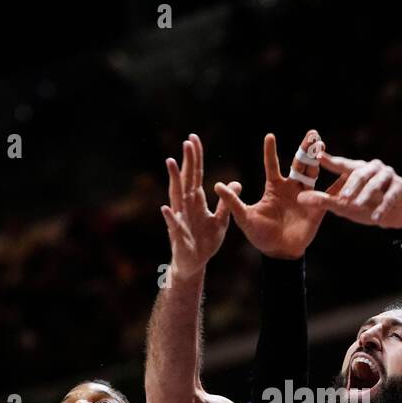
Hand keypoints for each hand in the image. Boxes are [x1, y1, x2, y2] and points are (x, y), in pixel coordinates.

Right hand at [161, 133, 235, 276]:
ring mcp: (180, 219)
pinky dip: (170, 217)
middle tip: (187, 141)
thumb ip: (226, 202)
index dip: (195, 158)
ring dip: (173, 179)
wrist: (194, 264)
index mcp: (196, 202)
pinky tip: (165, 207)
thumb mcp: (220, 221)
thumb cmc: (205, 242)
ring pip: (176, 196)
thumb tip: (236, 182)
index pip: (196, 175)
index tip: (194, 139)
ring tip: (170, 161)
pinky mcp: (178, 236)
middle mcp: (186, 207)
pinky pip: (173, 225)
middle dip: (187, 161)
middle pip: (186, 180)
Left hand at [214, 130, 343, 258]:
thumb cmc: (260, 236)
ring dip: (319, 160)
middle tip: (312, 133)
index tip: (270, 136)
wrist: (279, 253)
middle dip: (306, 149)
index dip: (270, 151)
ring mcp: (306, 196)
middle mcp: (291, 187)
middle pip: (299, 163)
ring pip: (314, 173)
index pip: (272, 165)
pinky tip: (348, 173)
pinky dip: (339, 184)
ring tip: (323, 146)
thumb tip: (216, 185)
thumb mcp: (244, 217)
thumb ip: (233, 201)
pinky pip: (330, 194)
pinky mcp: (318, 207)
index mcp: (274, 187)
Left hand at [297, 155, 401, 228]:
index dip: (328, 159)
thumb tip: (300, 198)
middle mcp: (373, 168)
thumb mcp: (343, 205)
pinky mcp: (399, 188)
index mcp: (356, 168)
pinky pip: (390, 197)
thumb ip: (323, 200)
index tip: (316, 153)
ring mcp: (388, 176)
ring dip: (366, 195)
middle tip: (343, 197)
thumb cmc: (364, 206)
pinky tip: (375, 219)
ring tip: (357, 206)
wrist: (393, 214)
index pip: (341, 164)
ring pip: (376, 183)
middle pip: (360, 173)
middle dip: (351, 185)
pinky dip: (382, 208)